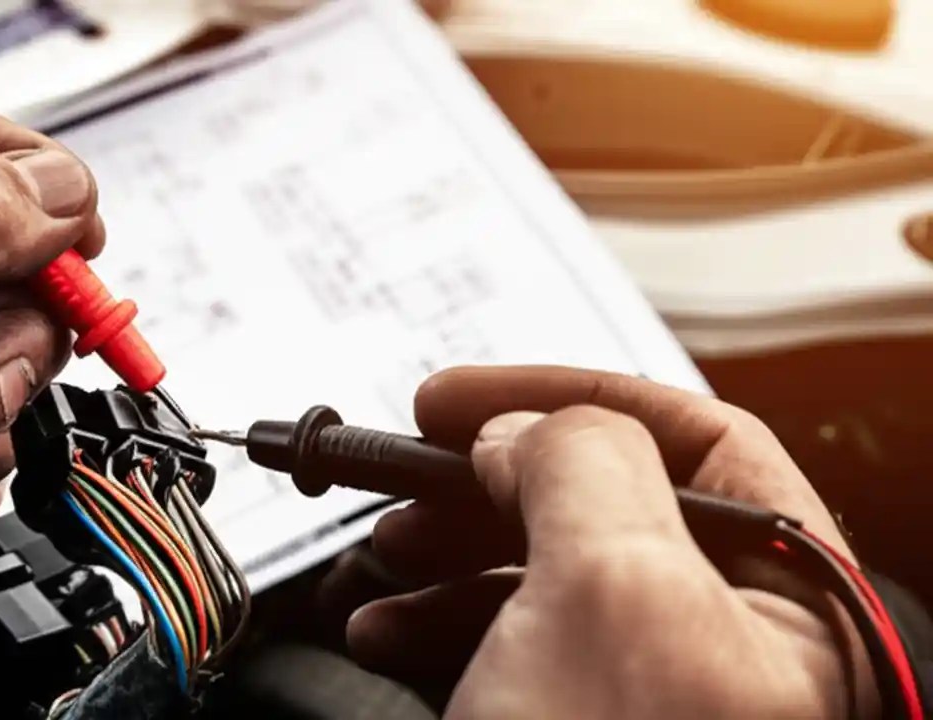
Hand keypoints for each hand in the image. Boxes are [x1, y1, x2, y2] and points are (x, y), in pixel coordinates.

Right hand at [325, 366, 876, 717]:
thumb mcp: (613, 595)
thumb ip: (579, 465)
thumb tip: (523, 428)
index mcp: (797, 602)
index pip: (698, 438)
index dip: (569, 396)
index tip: (461, 397)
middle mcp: (734, 647)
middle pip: (605, 501)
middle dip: (488, 479)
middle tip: (409, 472)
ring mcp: (652, 695)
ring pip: (543, 571)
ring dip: (446, 549)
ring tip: (382, 558)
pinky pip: (510, 642)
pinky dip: (437, 621)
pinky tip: (387, 628)